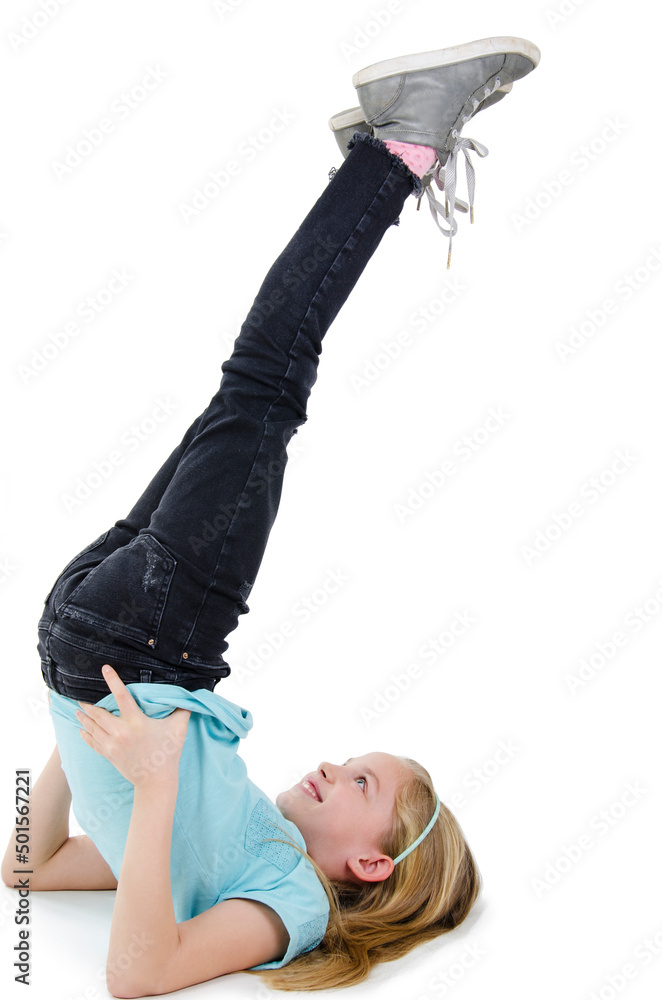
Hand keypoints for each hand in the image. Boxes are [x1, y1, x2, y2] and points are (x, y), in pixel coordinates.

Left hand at [76, 664, 189, 787]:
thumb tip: (189, 695)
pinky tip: (81, 729)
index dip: (113, 680)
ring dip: (84, 717)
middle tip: (81, 695)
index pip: (121, 696)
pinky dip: (85, 734)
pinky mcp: (108, 755)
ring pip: (92, 727)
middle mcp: (120, 732)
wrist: (155, 782)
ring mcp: (112, 745)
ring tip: (78, 709)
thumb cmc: (168, 753)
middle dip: (88, 704)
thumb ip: (182, 709)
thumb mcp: (178, 729)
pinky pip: (92, 742)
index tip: (105, 668)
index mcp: (136, 722)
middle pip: (98, 713)